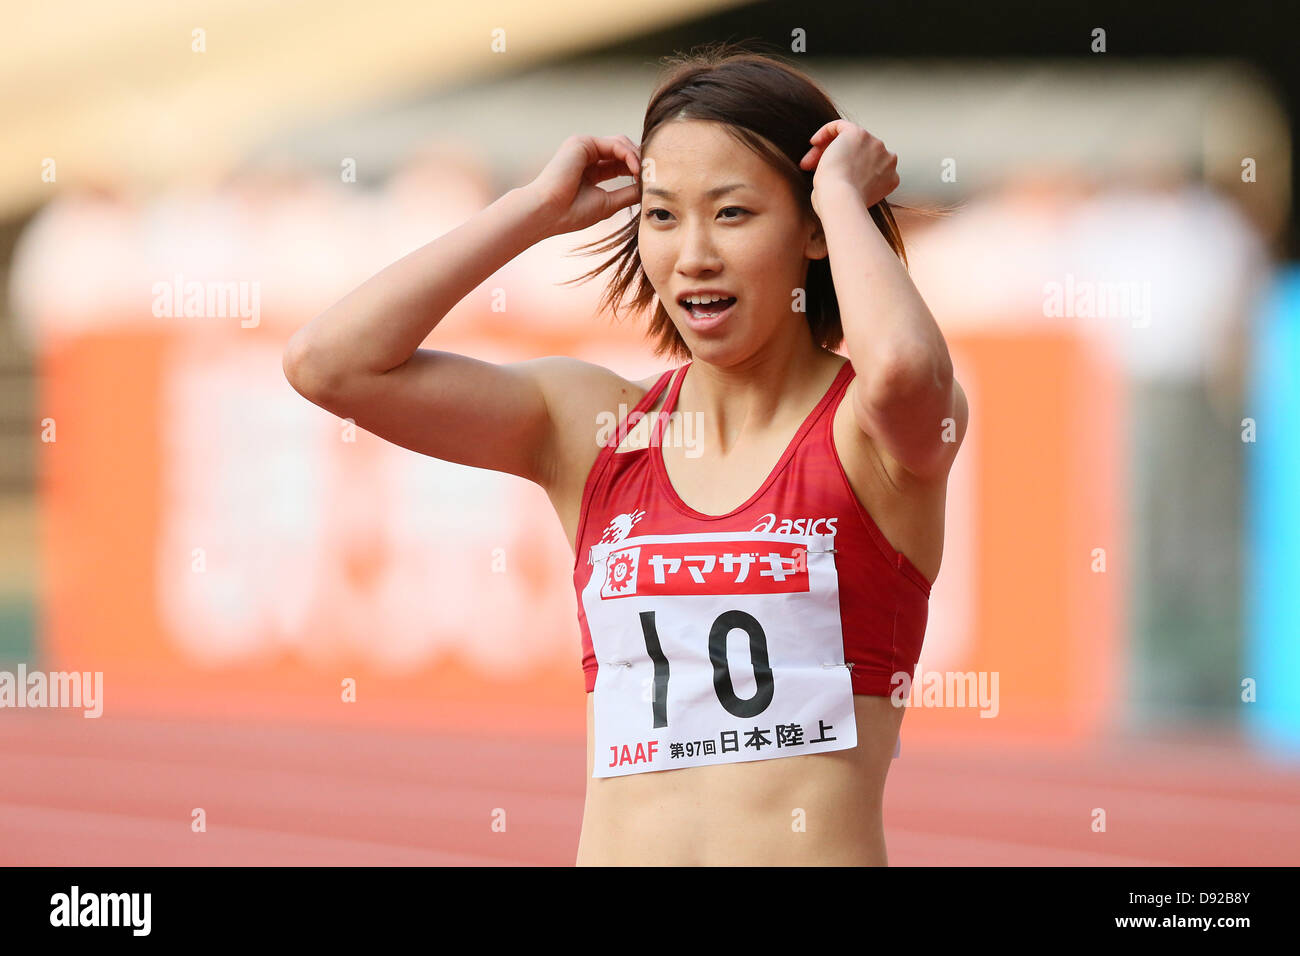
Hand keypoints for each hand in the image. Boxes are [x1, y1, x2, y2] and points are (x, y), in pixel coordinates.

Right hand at [525, 134, 641, 237]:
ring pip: (621, 144)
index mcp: (590, 171)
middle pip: (622, 150)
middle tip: (655, 175)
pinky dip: (629, 155)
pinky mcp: (582, 142)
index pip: (620, 164)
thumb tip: (650, 189)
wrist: (547, 213)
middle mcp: (586, 156)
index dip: (637, 171)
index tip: (652, 183)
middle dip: (640, 161)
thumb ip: (627, 194)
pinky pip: (614, 144)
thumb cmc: (572, 213)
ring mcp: (583, 147)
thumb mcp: (608, 203)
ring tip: (645, 175)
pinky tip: (636, 169)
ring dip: (637, 158)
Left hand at [799, 120, 898, 216]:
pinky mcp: (859, 133)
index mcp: (891, 178)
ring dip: (827, 150)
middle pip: (859, 153)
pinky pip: (840, 126)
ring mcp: (875, 144)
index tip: (831, 181)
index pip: (869, 167)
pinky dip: (825, 132)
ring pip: (848, 141)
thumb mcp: (854, 200)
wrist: (840, 199)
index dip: (848, 172)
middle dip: (837, 161)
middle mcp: (888, 159)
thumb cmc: (841, 208)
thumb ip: (854, 188)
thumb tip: (836, 181)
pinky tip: (813, 143)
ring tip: (809, 164)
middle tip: (813, 171)